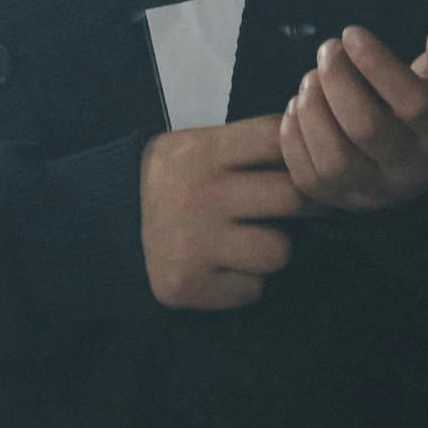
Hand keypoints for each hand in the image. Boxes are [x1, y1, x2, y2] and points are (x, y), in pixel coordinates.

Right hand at [140, 116, 303, 311]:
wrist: (108, 225)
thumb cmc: (174, 183)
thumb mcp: (200, 147)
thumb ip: (252, 146)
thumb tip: (318, 154)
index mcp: (201, 151)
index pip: (277, 138)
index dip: (301, 154)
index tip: (305, 168)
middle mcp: (198, 194)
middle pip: (291, 197)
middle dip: (300, 205)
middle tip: (288, 210)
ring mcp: (193, 243)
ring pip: (278, 251)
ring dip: (269, 249)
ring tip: (245, 242)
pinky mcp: (189, 285)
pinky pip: (253, 289)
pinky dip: (244, 283)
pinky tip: (222, 268)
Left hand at [279, 17, 427, 211]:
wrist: (423, 148)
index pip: (413, 103)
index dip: (376, 63)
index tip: (352, 32)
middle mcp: (415, 172)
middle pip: (367, 129)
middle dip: (337, 80)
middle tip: (328, 49)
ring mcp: (377, 192)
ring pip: (335, 162)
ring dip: (312, 110)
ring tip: (312, 77)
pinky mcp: (343, 201)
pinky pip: (308, 180)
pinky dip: (293, 139)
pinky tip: (299, 106)